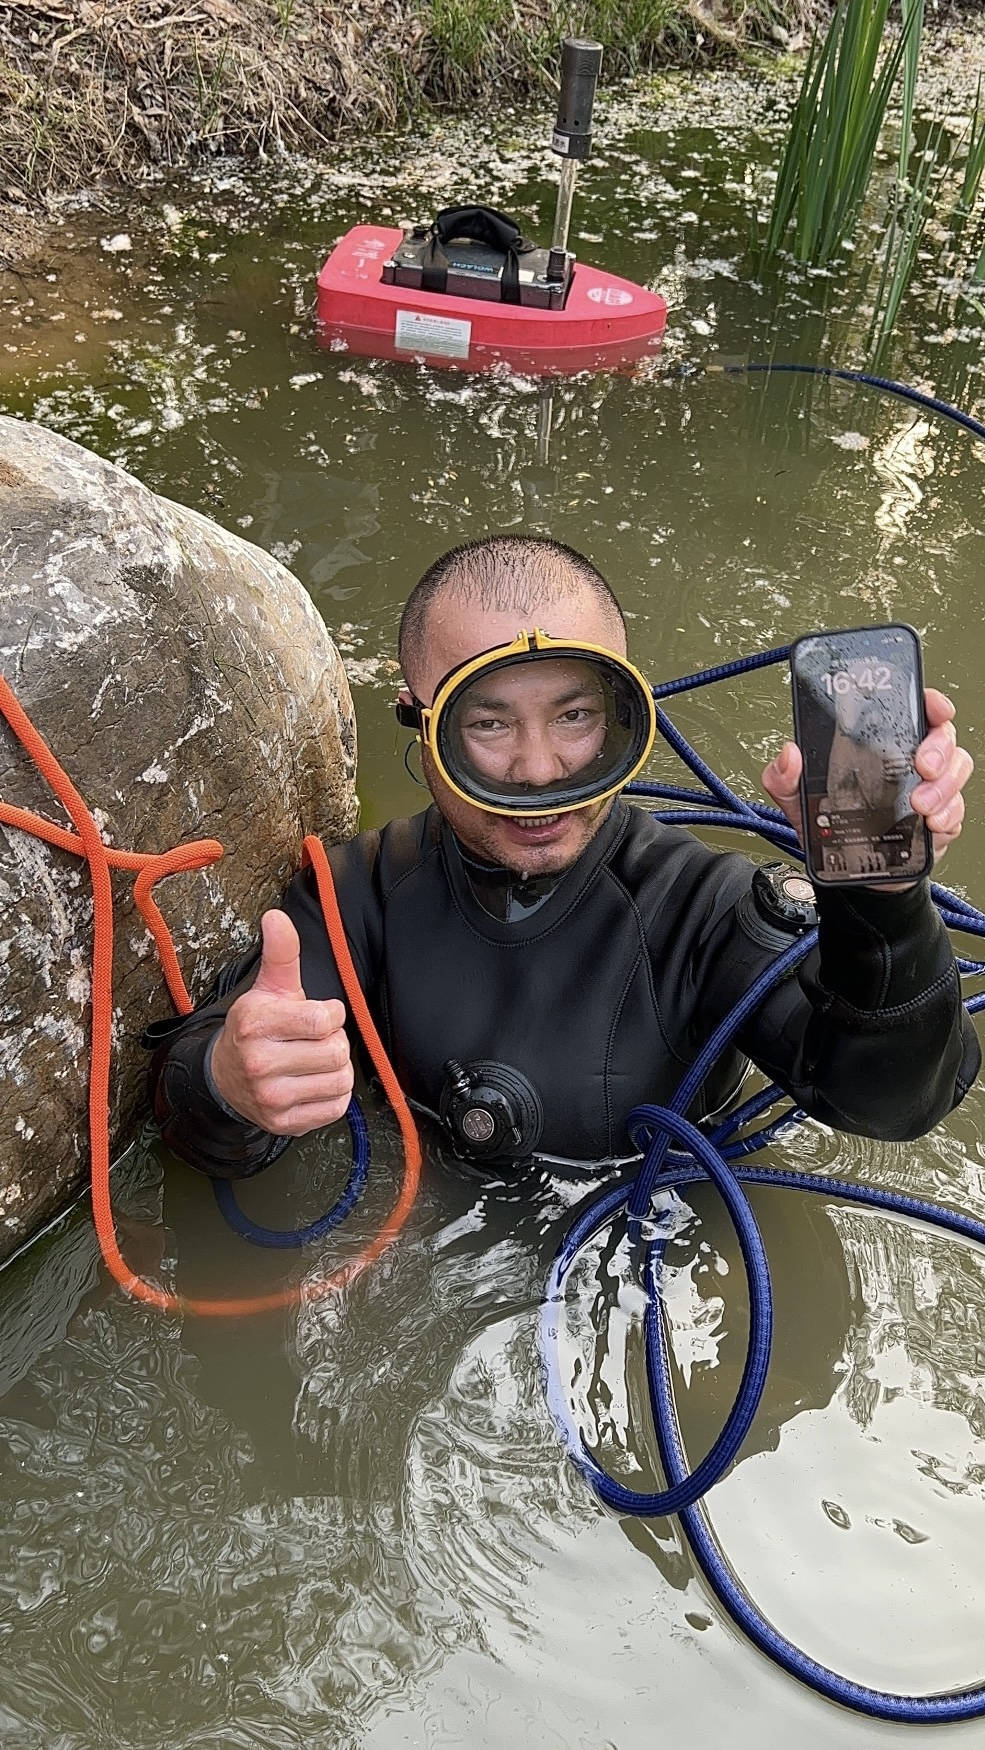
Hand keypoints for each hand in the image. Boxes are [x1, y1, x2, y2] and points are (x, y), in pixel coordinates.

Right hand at [209, 910, 352, 1133]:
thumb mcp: (268, 988)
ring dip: (336, 1069)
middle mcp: (259, 1063)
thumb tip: (276, 916)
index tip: (319, 1015)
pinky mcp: (284, 1124)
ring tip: (314, 1061)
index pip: (323, 1021)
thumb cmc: (256, 1028)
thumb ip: (281, 952)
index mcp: (255, 1024)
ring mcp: (270, 1098)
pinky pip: (336, 1108)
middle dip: (334, 1042)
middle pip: (336, 1052)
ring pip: (340, 1081)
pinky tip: (313, 1083)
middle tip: (313, 1041)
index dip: (330, 1015)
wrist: (226, 1078)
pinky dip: (334, 1094)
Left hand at [761, 688, 973, 884]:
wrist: (852, 873)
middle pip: (943, 737)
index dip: (929, 703)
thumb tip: (788, 755)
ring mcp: (928, 789)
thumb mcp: (799, 800)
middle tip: (921, 766)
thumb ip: (785, 777)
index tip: (933, 707)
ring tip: (920, 805)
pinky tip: (929, 824)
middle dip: (939, 748)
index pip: (911, 712)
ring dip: (943, 786)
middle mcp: (907, 763)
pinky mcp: (939, 818)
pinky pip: (957, 809)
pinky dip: (948, 816)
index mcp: (878, 747)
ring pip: (956, 770)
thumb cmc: (832, 828)